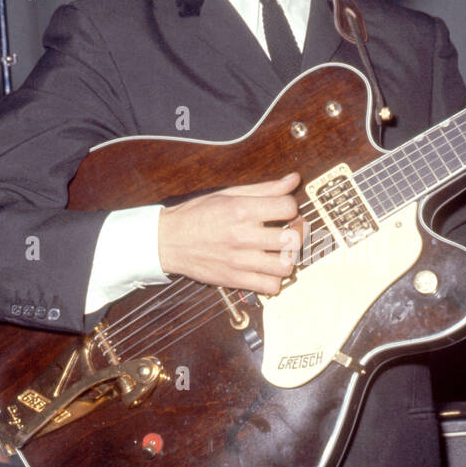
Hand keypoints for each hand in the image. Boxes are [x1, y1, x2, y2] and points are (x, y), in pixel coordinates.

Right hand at [158, 172, 304, 294]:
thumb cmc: (196, 215)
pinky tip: (268, 269)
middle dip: (298, 232)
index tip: (286, 210)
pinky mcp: (234, 280)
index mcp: (241, 210)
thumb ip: (265, 189)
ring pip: (286, 267)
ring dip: (288, 259)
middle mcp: (242, 236)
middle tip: (291, 230)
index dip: (291, 207)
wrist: (167, 241)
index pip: (288, 207)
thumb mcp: (229, 194)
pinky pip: (270, 287)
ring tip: (281, 251)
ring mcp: (240, 261)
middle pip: (292, 239)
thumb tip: (293, 179)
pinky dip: (275, 280)